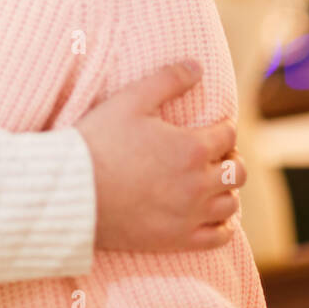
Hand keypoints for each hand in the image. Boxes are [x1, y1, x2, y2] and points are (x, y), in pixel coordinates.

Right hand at [76, 63, 245, 252]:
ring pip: (231, 204)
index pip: (228, 135)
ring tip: (208, 182)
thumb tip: (197, 66)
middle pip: (236, 171)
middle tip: (212, 155)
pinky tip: (209, 214)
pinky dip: (222, 225)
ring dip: (225, 190)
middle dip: (229, 158)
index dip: (222, 128)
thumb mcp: (131, 100)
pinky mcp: (176, 240)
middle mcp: (198, 184)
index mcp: (191, 148)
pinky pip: (219, 238)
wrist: (71, 193)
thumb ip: (168, 79)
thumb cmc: (99, 142)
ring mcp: (189, 216)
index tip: (212, 128)